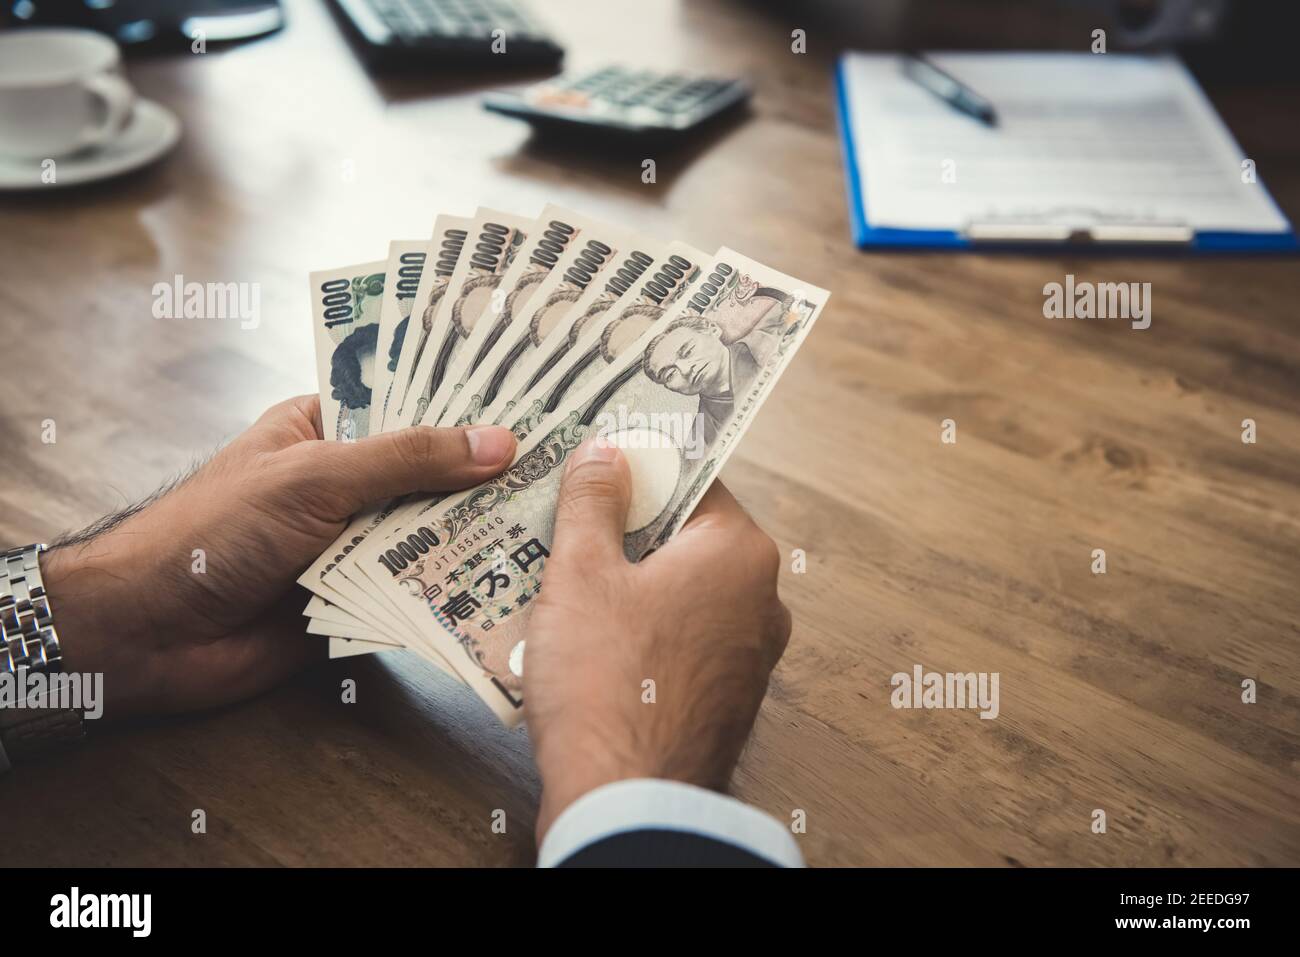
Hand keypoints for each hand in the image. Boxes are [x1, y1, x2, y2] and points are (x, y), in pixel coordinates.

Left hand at [42, 395, 515, 717]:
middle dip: (487, 473)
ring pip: (431, 532)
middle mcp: (346, 484)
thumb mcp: (314, 476)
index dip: (467, 400)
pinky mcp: (358, 600)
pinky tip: (512, 580)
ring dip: (478, 532)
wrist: (147, 634)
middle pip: (431, 472)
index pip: (410, 403)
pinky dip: (455, 587)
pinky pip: (418, 589)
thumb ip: (406, 460)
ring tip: (557, 519)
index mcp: (327, 429)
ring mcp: (352, 543)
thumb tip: (498, 442)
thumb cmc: (213, 531)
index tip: (536, 396)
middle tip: (567, 462)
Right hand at [524, 439, 791, 840]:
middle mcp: (761, 600)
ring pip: (680, 591)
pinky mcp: (724, 697)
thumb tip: (604, 454)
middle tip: (565, 524)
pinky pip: (680, 640)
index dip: (635, 468)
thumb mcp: (581, 574)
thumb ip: (593, 502)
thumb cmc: (607, 685)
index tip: (592, 465)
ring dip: (627, 582)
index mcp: (739, 554)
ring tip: (563, 582)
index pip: (691, 481)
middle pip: (685, 537)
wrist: (629, 803)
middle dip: (624, 529)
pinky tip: (588, 639)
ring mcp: (747, 655)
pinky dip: (640, 630)